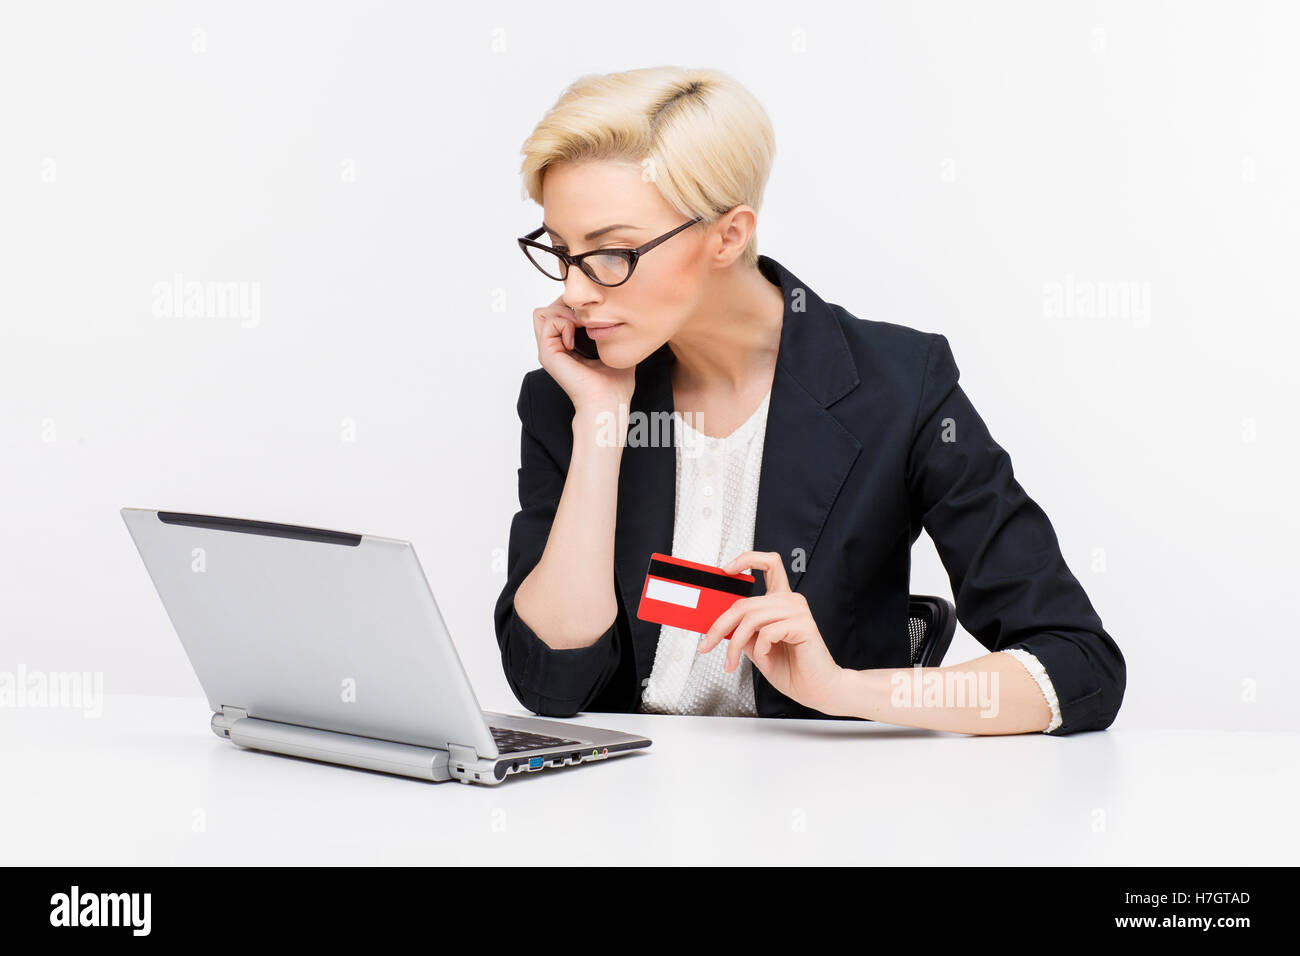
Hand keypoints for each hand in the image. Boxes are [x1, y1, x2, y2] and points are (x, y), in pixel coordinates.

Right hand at [532, 296, 634, 413]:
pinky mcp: (547, 354)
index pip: (561, 312)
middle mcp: (556, 347)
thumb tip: (623, 319)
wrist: (608, 402)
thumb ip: (614, 333)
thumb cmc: (615, 384)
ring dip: (564, 312)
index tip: (594, 314)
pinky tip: (576, 338)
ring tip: (581, 325)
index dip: (575, 306)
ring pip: (543, 313)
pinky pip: (548, 322)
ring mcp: (550, 350)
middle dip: (567, 305)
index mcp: (570, 345)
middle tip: (586, 318)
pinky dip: (564, 323)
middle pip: (549, 309)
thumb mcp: (617, 349)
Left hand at [698, 551, 844, 712]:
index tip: (725, 569)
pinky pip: (766, 633)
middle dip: (719, 626)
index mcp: (780, 600)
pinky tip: (766, 662)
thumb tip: (717, 624)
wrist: (816, 689)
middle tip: (706, 644)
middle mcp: (790, 601)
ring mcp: (798, 611)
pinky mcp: (803, 625)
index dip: (747, 559)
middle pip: (744, 603)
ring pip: (750, 619)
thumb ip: (742, 631)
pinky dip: (760, 652)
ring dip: (735, 646)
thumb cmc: (791, 669)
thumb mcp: (757, 647)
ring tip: (732, 663)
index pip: (768, 564)